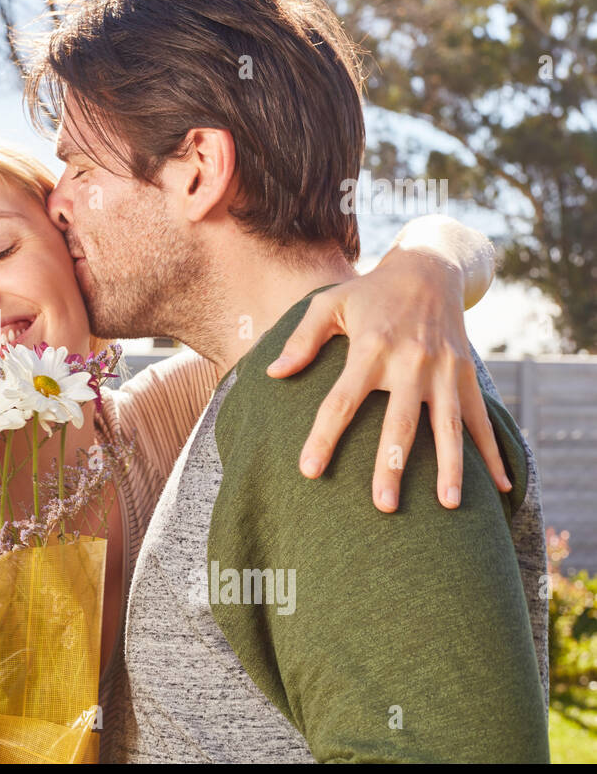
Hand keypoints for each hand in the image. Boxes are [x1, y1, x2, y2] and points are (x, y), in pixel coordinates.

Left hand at [267, 249, 512, 512]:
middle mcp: (410, 362)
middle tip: (383, 506)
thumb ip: (301, 339)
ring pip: (447, 426)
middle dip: (391, 465)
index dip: (324, 437)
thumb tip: (273, 374)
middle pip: (399, 422)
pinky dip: (492, 452)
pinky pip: (481, 418)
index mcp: (370, 349)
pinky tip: (501, 486)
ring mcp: (444, 369)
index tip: (309, 471)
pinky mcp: (466, 373)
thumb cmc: (369, 292)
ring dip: (449, 467)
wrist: (430, 267)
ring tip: (446, 505)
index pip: (341, 401)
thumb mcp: (329, 303)